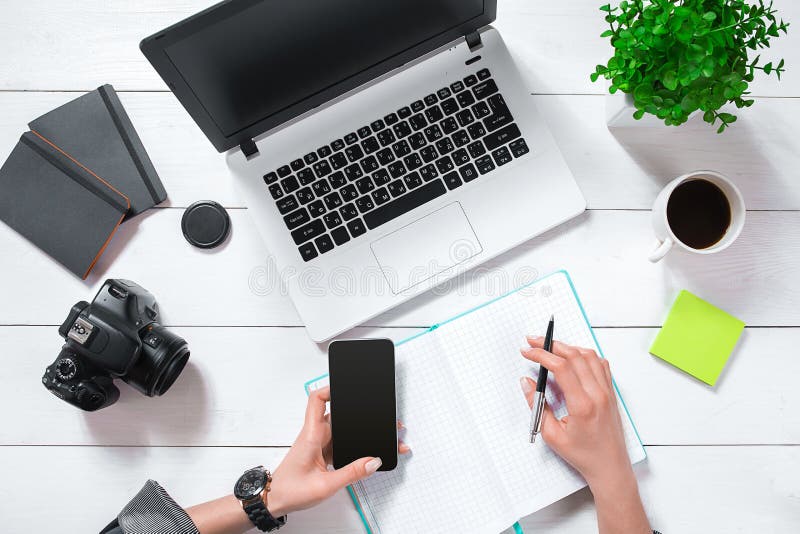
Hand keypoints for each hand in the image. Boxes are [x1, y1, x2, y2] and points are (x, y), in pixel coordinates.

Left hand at [267, 386, 408, 516]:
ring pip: (342, 431)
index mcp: (311, 435)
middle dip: (359, 414)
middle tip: (378, 417)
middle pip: (338, 415)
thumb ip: (351, 473)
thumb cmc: (290, 491)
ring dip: (358, 433)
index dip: (332, 389)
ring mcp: (319, 443)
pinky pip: (341, 444)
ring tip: (378, 437)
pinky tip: (365, 455)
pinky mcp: (322, 452)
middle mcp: (315, 435)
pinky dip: (354, 447)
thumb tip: (373, 461)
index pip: (317, 400)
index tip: (349, 386)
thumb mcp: (325, 486)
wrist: (274, 501)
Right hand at [520, 339, 650, 533]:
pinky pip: (601, 364)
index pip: (561, 367)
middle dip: (551, 345)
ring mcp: (607, 392)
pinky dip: (585, 355)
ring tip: (551, 347)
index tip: (527, 351)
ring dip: (568, 347)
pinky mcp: (611, 393)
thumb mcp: (552, 435)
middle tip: (534, 341)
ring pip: (589, 356)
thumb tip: (527, 383)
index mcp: (582, 405)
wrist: (609, 466)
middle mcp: (598, 394)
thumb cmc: (583, 454)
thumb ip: (538, 406)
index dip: (542, 355)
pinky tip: (574, 357)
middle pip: (575, 355)